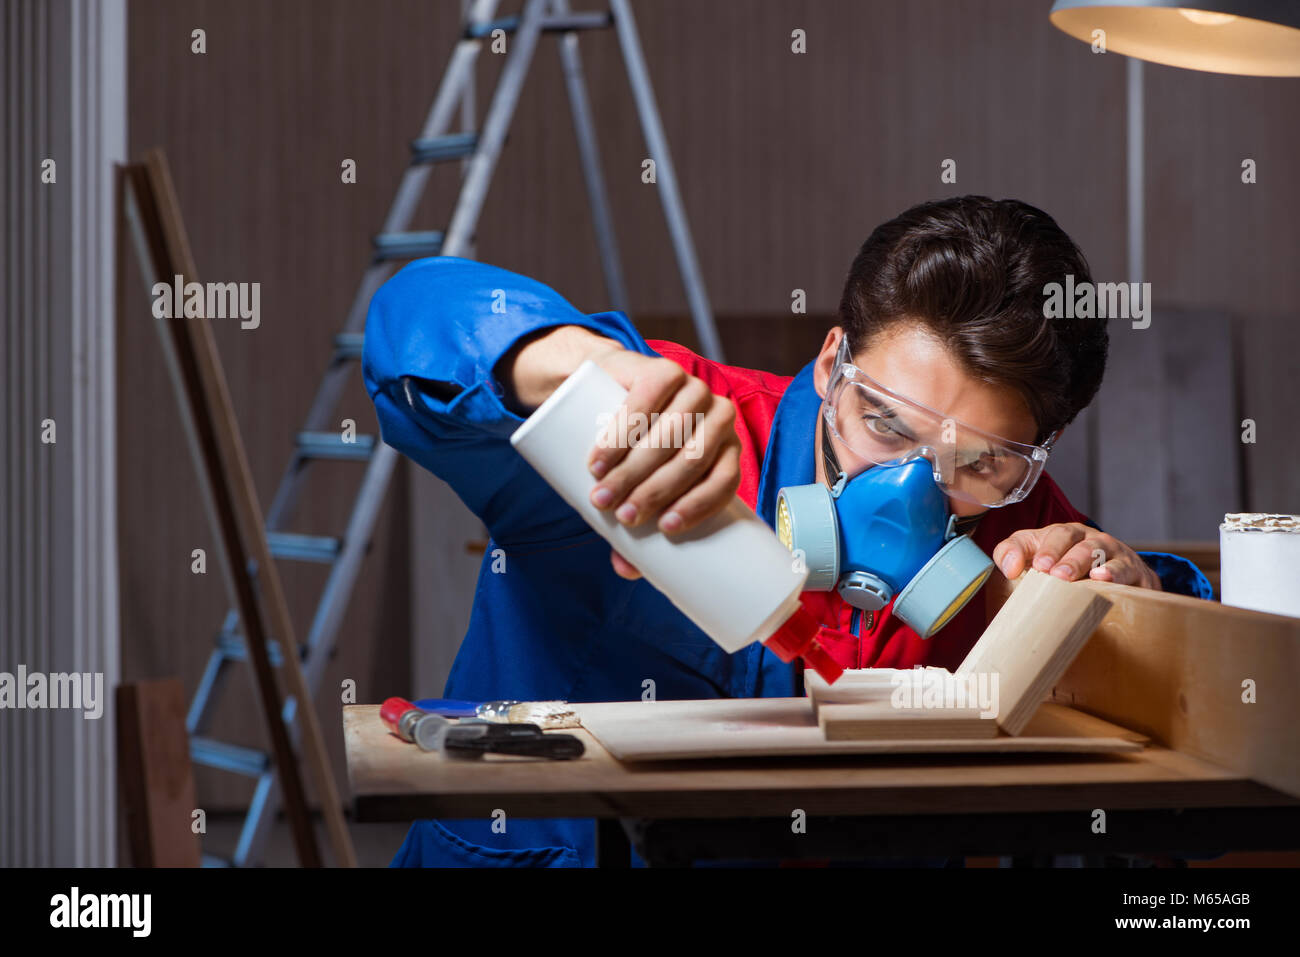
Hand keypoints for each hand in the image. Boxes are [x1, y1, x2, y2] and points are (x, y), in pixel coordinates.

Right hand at [500, 326, 742, 580]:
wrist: (615, 388)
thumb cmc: (637, 448)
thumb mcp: (642, 484)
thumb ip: (640, 524)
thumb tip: (627, 572)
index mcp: (728, 448)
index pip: (725, 481)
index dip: (699, 506)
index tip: (665, 530)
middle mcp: (719, 416)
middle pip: (692, 461)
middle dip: (654, 493)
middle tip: (621, 517)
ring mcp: (694, 389)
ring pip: (668, 436)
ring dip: (632, 470)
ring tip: (602, 494)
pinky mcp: (663, 370)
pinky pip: (645, 404)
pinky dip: (620, 435)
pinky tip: (600, 458)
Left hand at [992, 523, 1161, 589]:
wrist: (1113, 584)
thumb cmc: (1063, 569)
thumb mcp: (1034, 556)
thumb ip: (1012, 553)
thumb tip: (1009, 567)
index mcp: (1067, 535)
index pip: (1056, 535)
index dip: (1047, 548)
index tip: (1038, 566)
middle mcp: (1093, 540)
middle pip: (1081, 543)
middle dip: (1069, 558)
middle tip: (1056, 575)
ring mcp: (1117, 555)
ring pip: (1105, 554)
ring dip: (1093, 565)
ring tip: (1086, 578)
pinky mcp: (1136, 573)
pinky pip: (1129, 571)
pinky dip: (1118, 575)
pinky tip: (1106, 580)